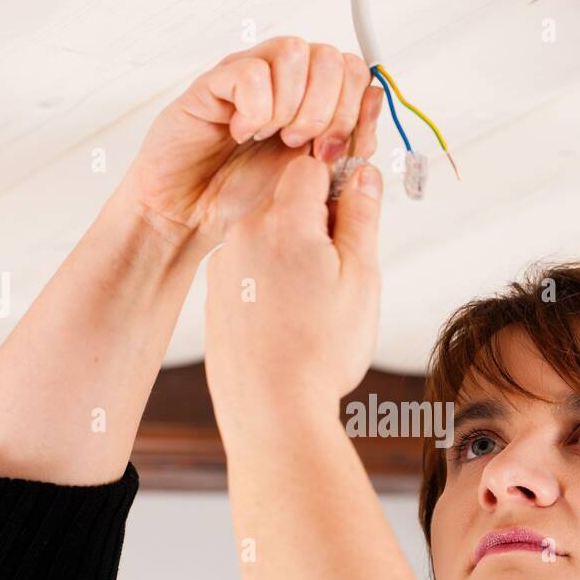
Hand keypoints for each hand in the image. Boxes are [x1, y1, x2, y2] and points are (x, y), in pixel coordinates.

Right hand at [121, 36, 382, 249]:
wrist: (192, 214)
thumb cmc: (244, 196)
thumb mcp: (312, 180)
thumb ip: (347, 145)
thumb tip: (375, 104)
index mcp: (313, 101)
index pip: (355, 72)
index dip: (354, 111)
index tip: (333, 152)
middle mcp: (284, 83)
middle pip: (331, 57)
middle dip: (328, 109)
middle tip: (303, 146)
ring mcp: (249, 78)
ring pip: (294, 52)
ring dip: (293, 104)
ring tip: (274, 137)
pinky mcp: (215, 84)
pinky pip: (250, 72)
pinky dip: (256, 109)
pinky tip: (243, 132)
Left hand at [203, 153, 383, 439]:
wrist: (271, 412)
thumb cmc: (322, 349)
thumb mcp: (360, 278)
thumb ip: (361, 218)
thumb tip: (364, 174)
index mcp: (283, 219)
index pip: (310, 167)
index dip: (338, 186)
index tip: (354, 218)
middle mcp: (244, 233)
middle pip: (287, 201)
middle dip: (318, 224)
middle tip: (340, 274)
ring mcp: (225, 265)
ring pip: (268, 237)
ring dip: (294, 255)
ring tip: (314, 308)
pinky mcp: (216, 296)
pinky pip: (251, 270)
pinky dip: (271, 284)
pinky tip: (287, 324)